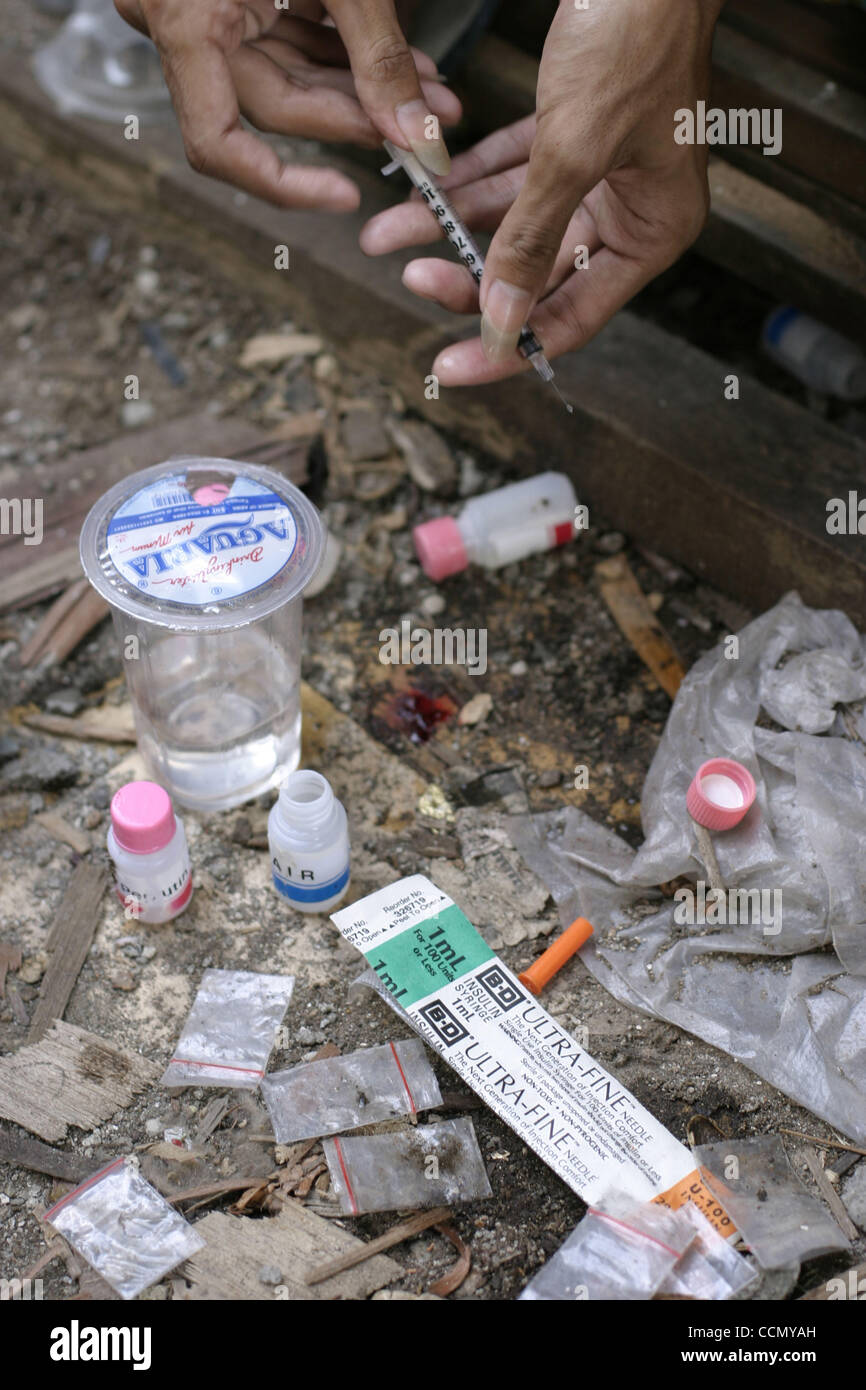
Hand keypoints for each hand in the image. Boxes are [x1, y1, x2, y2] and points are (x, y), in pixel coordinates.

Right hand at [115, 0, 458, 210]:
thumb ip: (375, 53)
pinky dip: (343, 52)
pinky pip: (288, 35)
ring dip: (362, 88)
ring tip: (432, 96)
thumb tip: (414, 134)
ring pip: (288, 73)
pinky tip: (402, 68)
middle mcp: (181, 17)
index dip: (283, 182)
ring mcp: (206, 0)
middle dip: (358, 118)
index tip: (347, 194)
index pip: (218, 142)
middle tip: (428, 129)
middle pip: (273, 104)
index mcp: (183, 15)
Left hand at [362, 0, 722, 384]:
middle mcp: (628, 210)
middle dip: (468, 277)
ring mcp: (601, 171)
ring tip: (386, 233)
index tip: (451, 367)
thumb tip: (500, 317)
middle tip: (409, 275)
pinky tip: (420, 195)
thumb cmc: (635, 36)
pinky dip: (467, 183)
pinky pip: (510, 174)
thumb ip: (532, 238)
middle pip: (536, 274)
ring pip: (513, 222)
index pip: (571, 318)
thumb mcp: (574, 149)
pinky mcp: (573, 131)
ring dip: (449, 228)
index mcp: (651, 232)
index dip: (508, 348)